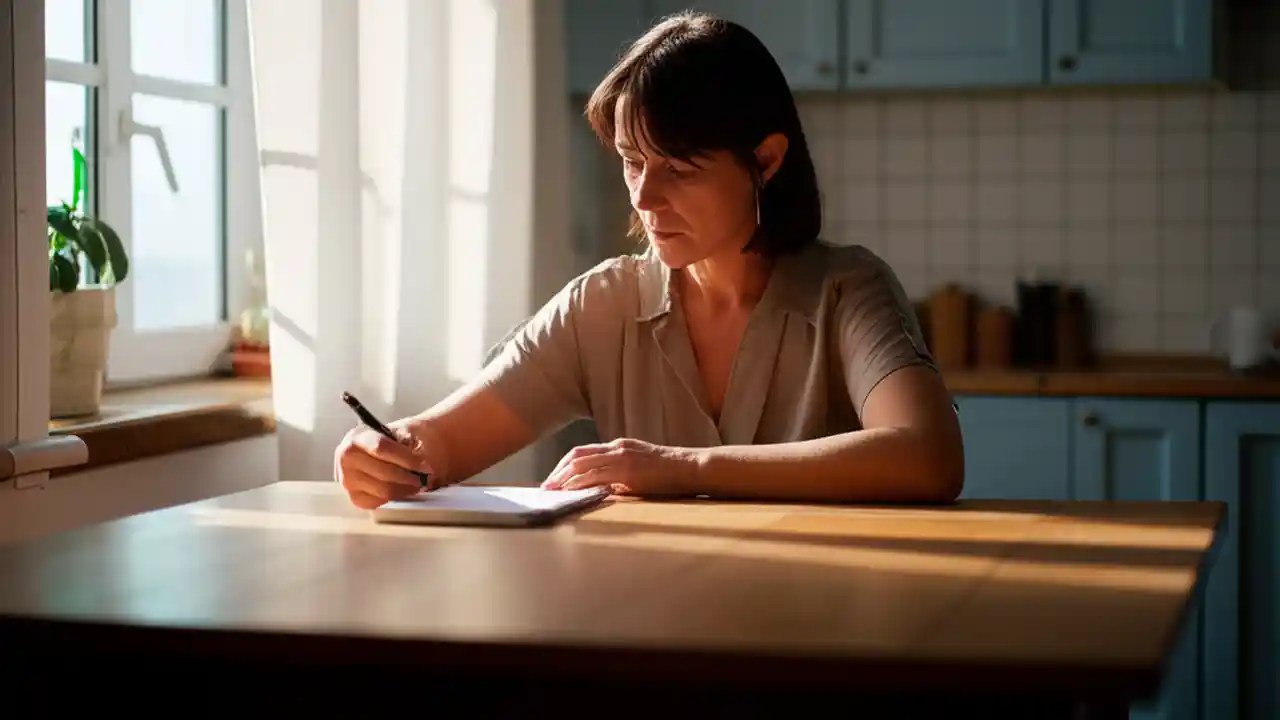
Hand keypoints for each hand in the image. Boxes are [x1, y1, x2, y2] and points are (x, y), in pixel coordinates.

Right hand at [333, 422, 439, 509]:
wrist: (385, 449)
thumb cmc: (396, 441)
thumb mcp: (404, 435)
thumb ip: (410, 448)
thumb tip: (421, 466)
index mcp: (357, 436)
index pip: (382, 448)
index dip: (407, 459)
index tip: (425, 465)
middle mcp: (346, 458)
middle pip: (383, 472)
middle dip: (409, 476)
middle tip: (425, 477)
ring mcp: (347, 479)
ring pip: (382, 490)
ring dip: (405, 489)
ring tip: (417, 484)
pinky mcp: (354, 497)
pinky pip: (378, 503)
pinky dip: (395, 497)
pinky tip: (403, 489)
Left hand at [540, 438, 699, 496]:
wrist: (690, 467)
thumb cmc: (668, 472)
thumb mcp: (639, 467)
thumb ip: (619, 473)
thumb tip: (600, 488)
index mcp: (618, 446)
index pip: (582, 452)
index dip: (563, 465)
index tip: (553, 479)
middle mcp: (616, 448)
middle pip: (576, 456)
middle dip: (557, 472)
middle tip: (545, 487)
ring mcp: (621, 458)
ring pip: (582, 464)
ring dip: (563, 479)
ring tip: (551, 492)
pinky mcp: (627, 472)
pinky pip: (596, 476)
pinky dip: (579, 484)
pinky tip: (570, 493)